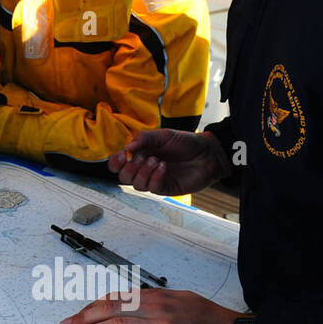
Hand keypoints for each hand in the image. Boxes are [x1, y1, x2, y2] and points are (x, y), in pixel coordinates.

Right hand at [107, 129, 228, 194]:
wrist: (207, 153)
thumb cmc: (186, 142)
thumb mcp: (163, 135)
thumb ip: (143, 138)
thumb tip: (127, 148)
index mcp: (139, 154)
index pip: (118, 164)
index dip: (116, 162)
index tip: (124, 155)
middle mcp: (144, 168)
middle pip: (123, 176)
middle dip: (130, 167)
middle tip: (143, 157)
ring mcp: (154, 179)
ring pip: (136, 185)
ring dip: (143, 172)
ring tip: (157, 161)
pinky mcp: (165, 188)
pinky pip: (152, 188)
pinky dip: (155, 177)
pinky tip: (163, 168)